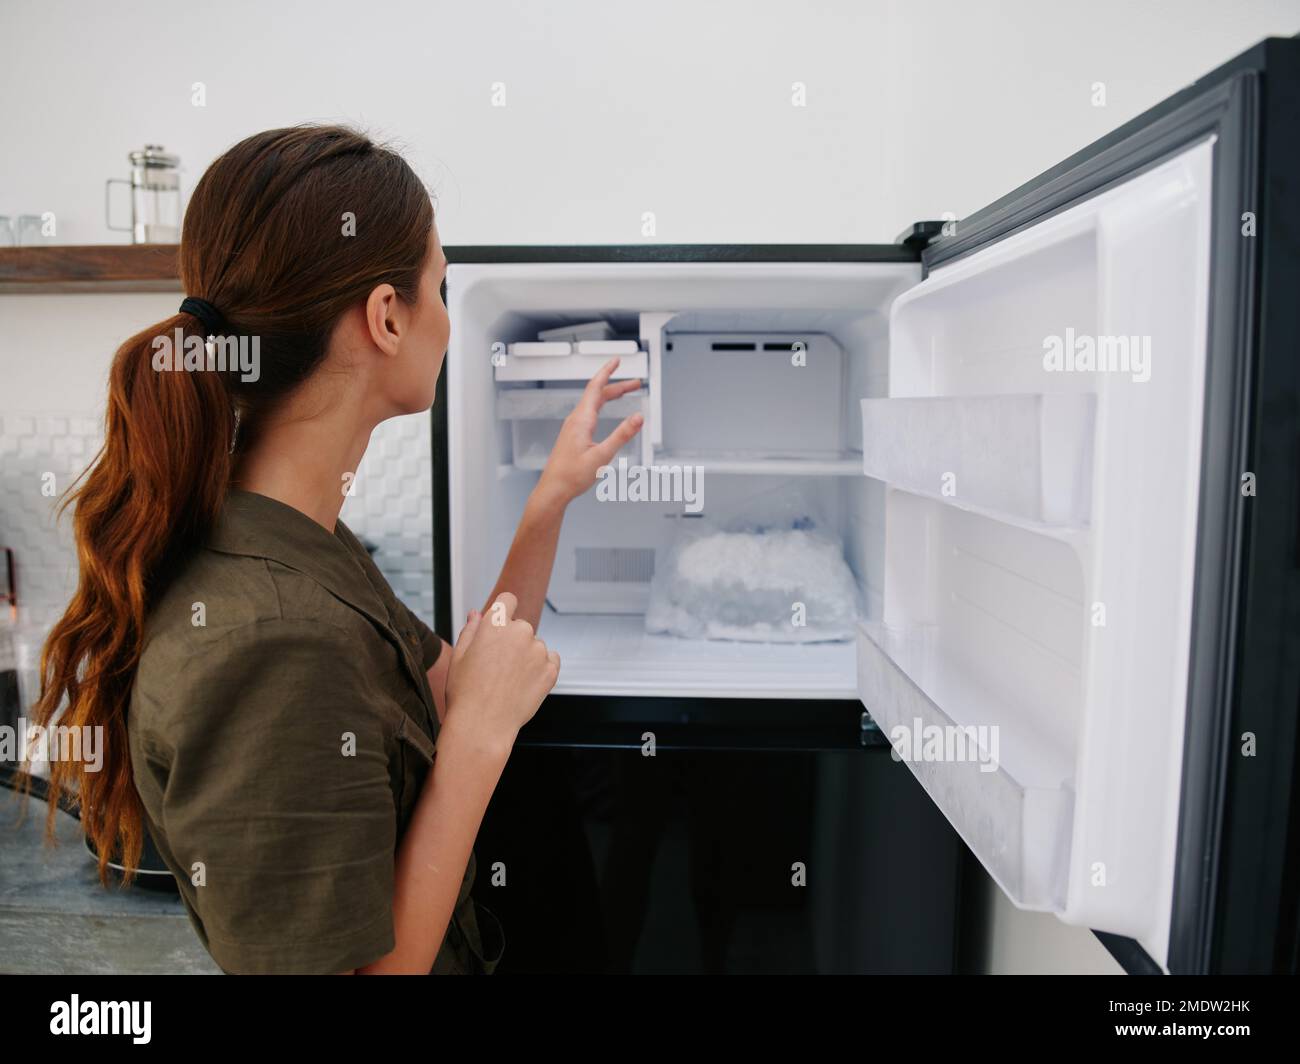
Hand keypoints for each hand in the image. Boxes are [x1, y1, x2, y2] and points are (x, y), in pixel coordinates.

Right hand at [443, 592, 559, 756]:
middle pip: (520, 627)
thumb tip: (477, 613)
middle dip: (512, 641)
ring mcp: (538, 651)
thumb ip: (471, 630)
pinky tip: (523, 684)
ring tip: (508, 681)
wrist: (482, 726)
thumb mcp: (459, 656)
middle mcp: (521, 632)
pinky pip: (550, 660)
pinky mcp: (551, 670)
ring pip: (535, 646)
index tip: (501, 624)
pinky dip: (540, 669)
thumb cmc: (465, 692)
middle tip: (497, 667)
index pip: (508, 600)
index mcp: (496, 624)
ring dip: (526, 656)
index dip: (503, 611)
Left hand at [535, 357, 644, 507]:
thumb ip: (622, 435)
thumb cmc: (571, 476)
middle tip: (635, 383)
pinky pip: (589, 412)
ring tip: (626, 392)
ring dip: (610, 395)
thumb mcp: (602, 456)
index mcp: (581, 420)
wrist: (554, 489)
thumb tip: (638, 418)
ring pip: (594, 403)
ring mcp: (573, 427)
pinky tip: (606, 410)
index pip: (596, 387)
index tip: (616, 360)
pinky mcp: (573, 435)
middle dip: (617, 385)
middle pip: (598, 394)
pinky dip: (602, 405)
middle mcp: (575, 420)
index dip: (607, 371)